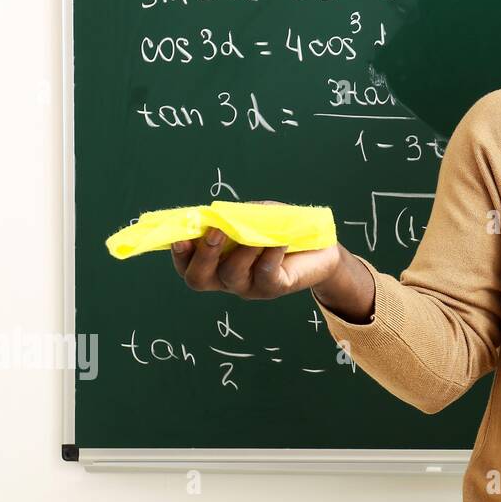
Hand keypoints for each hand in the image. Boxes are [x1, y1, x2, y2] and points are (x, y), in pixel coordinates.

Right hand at [170, 199, 341, 300]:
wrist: (321, 249)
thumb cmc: (282, 229)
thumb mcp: (258, 216)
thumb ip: (238, 215)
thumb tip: (221, 214)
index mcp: (215, 261)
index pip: (186, 265)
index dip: (179, 254)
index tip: (180, 237)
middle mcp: (227, 278)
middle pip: (199, 278)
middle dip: (202, 256)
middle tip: (215, 233)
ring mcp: (249, 286)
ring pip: (231, 274)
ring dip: (240, 251)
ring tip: (255, 235)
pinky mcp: (274, 288)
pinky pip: (265, 273)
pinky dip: (270, 254)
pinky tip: (280, 241)